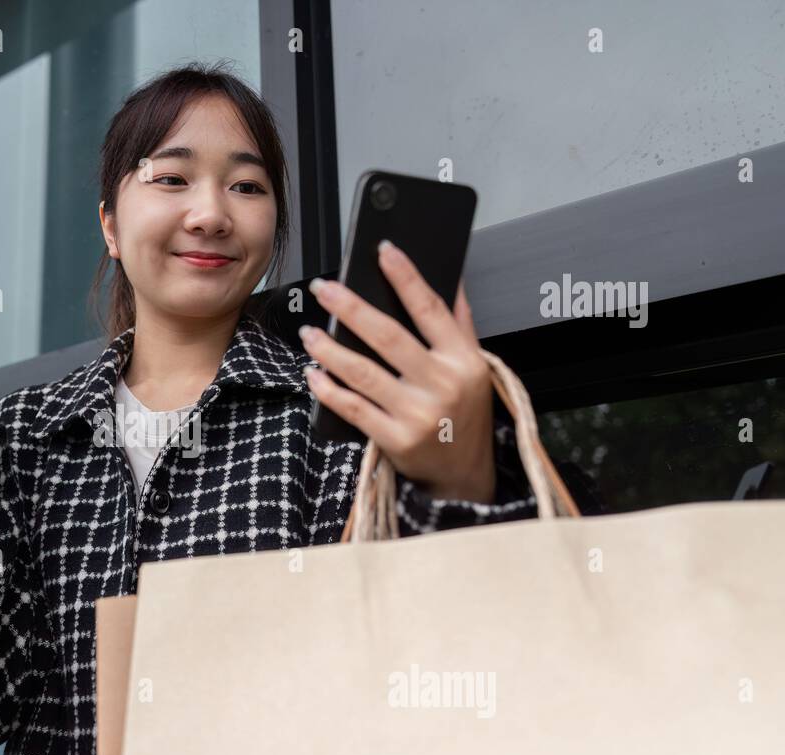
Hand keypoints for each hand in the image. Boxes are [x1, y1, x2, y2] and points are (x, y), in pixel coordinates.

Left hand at [300, 240, 495, 503]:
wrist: (465, 474)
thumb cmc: (465, 415)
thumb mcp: (475, 366)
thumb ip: (460, 322)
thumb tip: (449, 277)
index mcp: (462, 359)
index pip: (430, 308)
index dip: (406, 277)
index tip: (383, 251)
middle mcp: (441, 384)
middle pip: (388, 336)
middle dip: (351, 308)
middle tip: (324, 288)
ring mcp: (417, 414)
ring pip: (363, 372)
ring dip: (329, 349)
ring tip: (309, 332)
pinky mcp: (395, 439)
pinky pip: (354, 408)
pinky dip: (328, 389)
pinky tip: (313, 374)